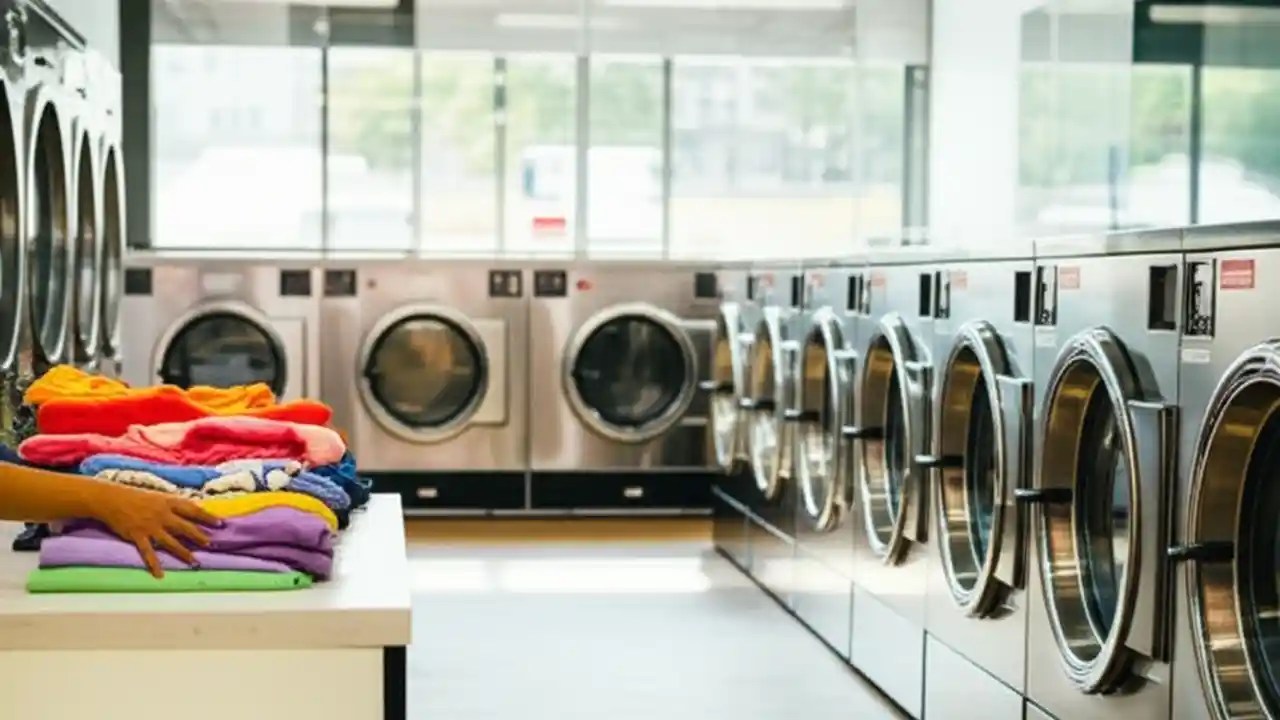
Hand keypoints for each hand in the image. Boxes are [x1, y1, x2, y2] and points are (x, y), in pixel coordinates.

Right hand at [89, 486, 222, 577]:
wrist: (112, 500)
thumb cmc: (135, 497)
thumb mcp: (157, 496)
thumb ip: (172, 505)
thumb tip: (188, 510)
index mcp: (168, 503)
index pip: (193, 510)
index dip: (207, 517)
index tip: (220, 523)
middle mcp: (162, 515)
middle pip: (185, 527)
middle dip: (199, 536)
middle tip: (212, 544)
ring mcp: (151, 526)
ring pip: (171, 542)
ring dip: (184, 553)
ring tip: (195, 562)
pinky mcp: (138, 536)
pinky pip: (148, 553)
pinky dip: (154, 564)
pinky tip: (160, 575)